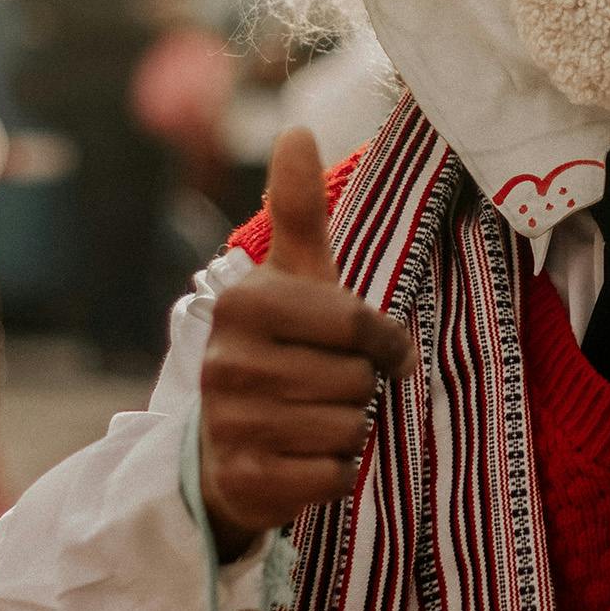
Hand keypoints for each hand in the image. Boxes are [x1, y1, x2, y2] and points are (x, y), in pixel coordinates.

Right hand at [197, 130, 414, 558]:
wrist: (226, 447)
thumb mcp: (292, 281)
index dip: (383, 341)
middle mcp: (226, 364)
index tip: (379, 348)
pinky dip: (336, 472)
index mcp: (243, 305)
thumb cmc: (279, 351)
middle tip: (328, 387)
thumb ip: (297, 211)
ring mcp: (229, 425)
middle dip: (360, 389)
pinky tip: (305, 457)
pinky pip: (333, 476)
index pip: (354, 324)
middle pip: (355, 381)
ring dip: (350, 430)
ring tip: (315, 420)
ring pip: (348, 429)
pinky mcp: (242, 481)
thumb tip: (296, 129)